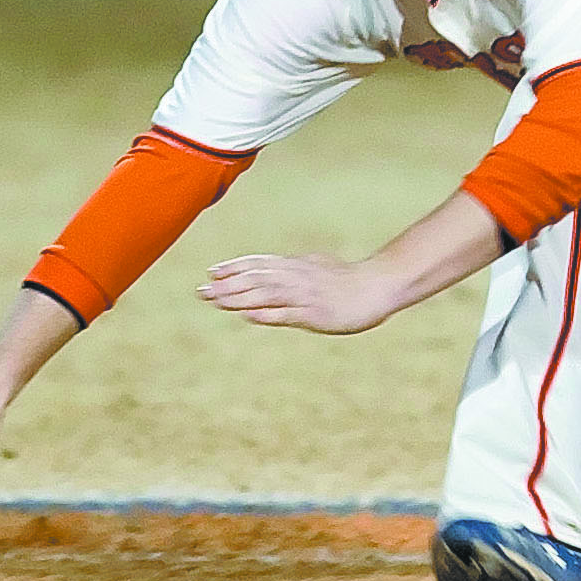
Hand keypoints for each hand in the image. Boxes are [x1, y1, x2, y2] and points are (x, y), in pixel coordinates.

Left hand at [199, 252, 401, 334]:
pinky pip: (286, 314)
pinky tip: (248, 316)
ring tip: (215, 301)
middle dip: (227, 285)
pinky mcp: (314, 314)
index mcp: (297, 266)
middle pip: (256, 279)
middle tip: (201, 291)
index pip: (259, 264)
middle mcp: (296, 277)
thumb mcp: (318, 269)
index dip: (234, 268)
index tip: (212, 272)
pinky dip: (266, 314)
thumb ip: (294, 272)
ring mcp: (304, 295)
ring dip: (238, 298)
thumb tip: (274, 273)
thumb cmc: (349, 280)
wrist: (379, 286)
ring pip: (265, 294)